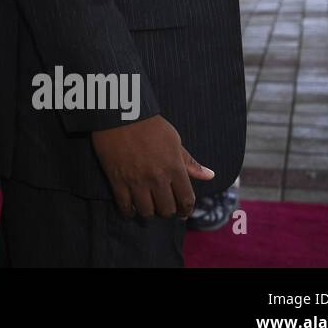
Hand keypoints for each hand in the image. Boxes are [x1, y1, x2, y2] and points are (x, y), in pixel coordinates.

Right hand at [91, 115, 212, 218]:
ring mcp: (136, 181)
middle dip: (168, 211)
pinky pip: (125, 205)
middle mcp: (157, 178)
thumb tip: (210, 175)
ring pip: (146, 211)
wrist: (120, 114)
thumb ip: (190, 162)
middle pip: (166, 209)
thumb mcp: (174, 140)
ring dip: (149, 213)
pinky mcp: (118, 180)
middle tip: (164, 207)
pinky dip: (129, 211)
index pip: (186, 199)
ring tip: (148, 207)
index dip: (186, 209)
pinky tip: (130, 209)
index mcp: (174, 168)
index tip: (183, 212)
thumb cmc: (150, 125)